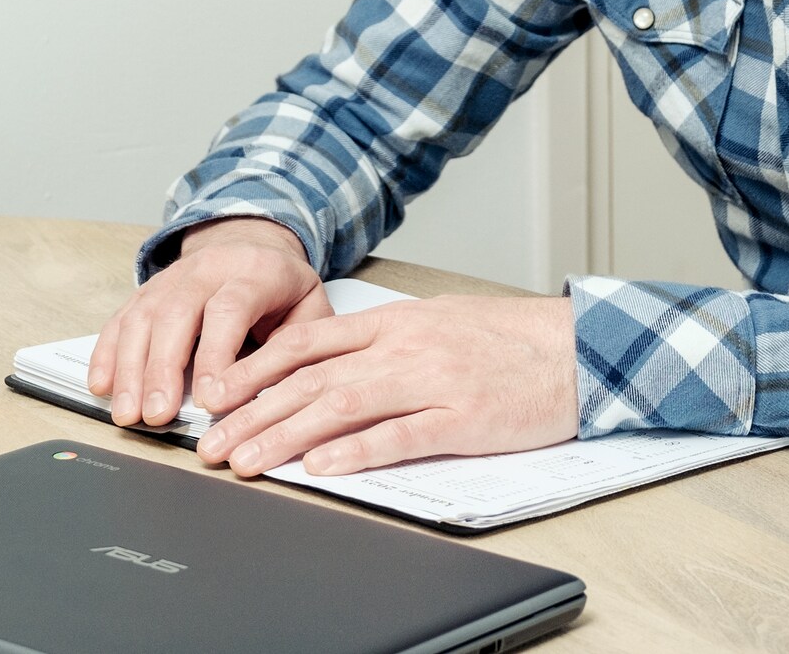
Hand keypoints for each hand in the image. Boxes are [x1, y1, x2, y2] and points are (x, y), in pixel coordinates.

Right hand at [86, 217, 327, 429]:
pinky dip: (108, 353)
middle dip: (163, 369)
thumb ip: (296, 351)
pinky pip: (121, 319)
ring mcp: (172, 277)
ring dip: (130, 369)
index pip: (229, 309)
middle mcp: (208, 269)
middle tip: (157, 416)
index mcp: (255, 272)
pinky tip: (102, 386)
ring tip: (128, 414)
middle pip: (176, 314)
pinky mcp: (148, 290)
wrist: (254, 246)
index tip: (210, 400)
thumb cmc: (284, 292)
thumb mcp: (309, 312)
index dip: (217, 355)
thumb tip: (276, 399)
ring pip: (143, 318)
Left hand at [194, 293, 576, 477]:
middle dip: (253, 413)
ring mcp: (433, 381)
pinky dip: (358, 451)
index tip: (214, 394)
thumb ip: (380, 342)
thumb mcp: (434, 323)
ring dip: (287, 436)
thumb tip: (321, 367)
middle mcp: (405, 347)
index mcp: (394, 321)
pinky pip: (402, 435)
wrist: (576, 348)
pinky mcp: (465, 418)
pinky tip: (323, 466)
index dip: (253, 368)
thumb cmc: (505, 340)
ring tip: (249, 462)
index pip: (305, 342)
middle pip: (311, 379)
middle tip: (213, 444)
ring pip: (343, 406)